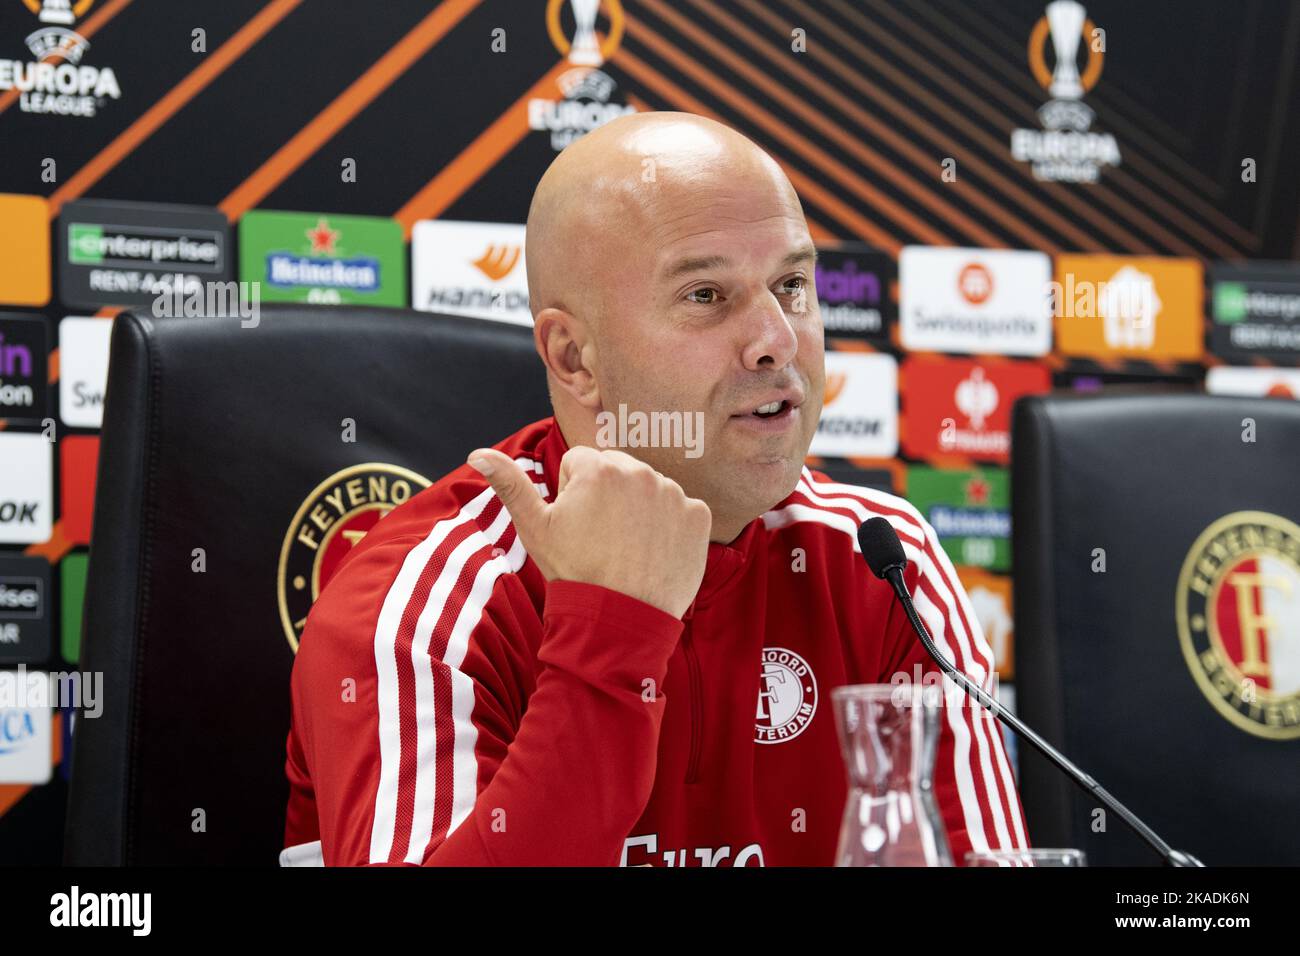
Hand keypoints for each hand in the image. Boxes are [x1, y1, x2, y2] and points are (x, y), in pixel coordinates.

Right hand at [466, 445, 711, 618]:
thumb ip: (509, 483)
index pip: (582, 464)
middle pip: (619, 472)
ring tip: (627, 549)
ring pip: (650, 490)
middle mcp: (640, 471)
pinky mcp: (698, 517)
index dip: (574, 496)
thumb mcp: (534, 528)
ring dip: (640, 511)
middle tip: (602, 539)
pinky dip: (670, 529)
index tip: (578, 527)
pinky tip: (654, 553)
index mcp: (599, 467)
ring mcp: (673, 494)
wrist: (618, 621)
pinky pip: (681, 511)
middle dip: (609, 497)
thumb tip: (477, 453)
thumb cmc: (574, 572)